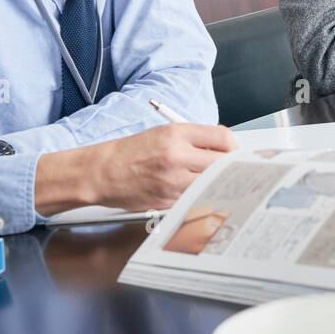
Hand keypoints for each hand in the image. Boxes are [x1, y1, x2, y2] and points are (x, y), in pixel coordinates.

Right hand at [35, 123, 236, 214]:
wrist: (102, 172)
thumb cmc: (130, 152)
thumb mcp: (163, 133)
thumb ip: (194, 138)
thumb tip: (224, 147)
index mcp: (176, 134)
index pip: (222, 137)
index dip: (232, 146)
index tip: (232, 151)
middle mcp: (176, 156)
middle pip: (222, 162)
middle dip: (229, 166)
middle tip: (229, 168)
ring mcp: (172, 181)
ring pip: (212, 182)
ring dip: (216, 182)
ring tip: (213, 180)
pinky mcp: (168, 200)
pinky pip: (195, 198)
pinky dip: (199, 195)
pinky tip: (196, 191)